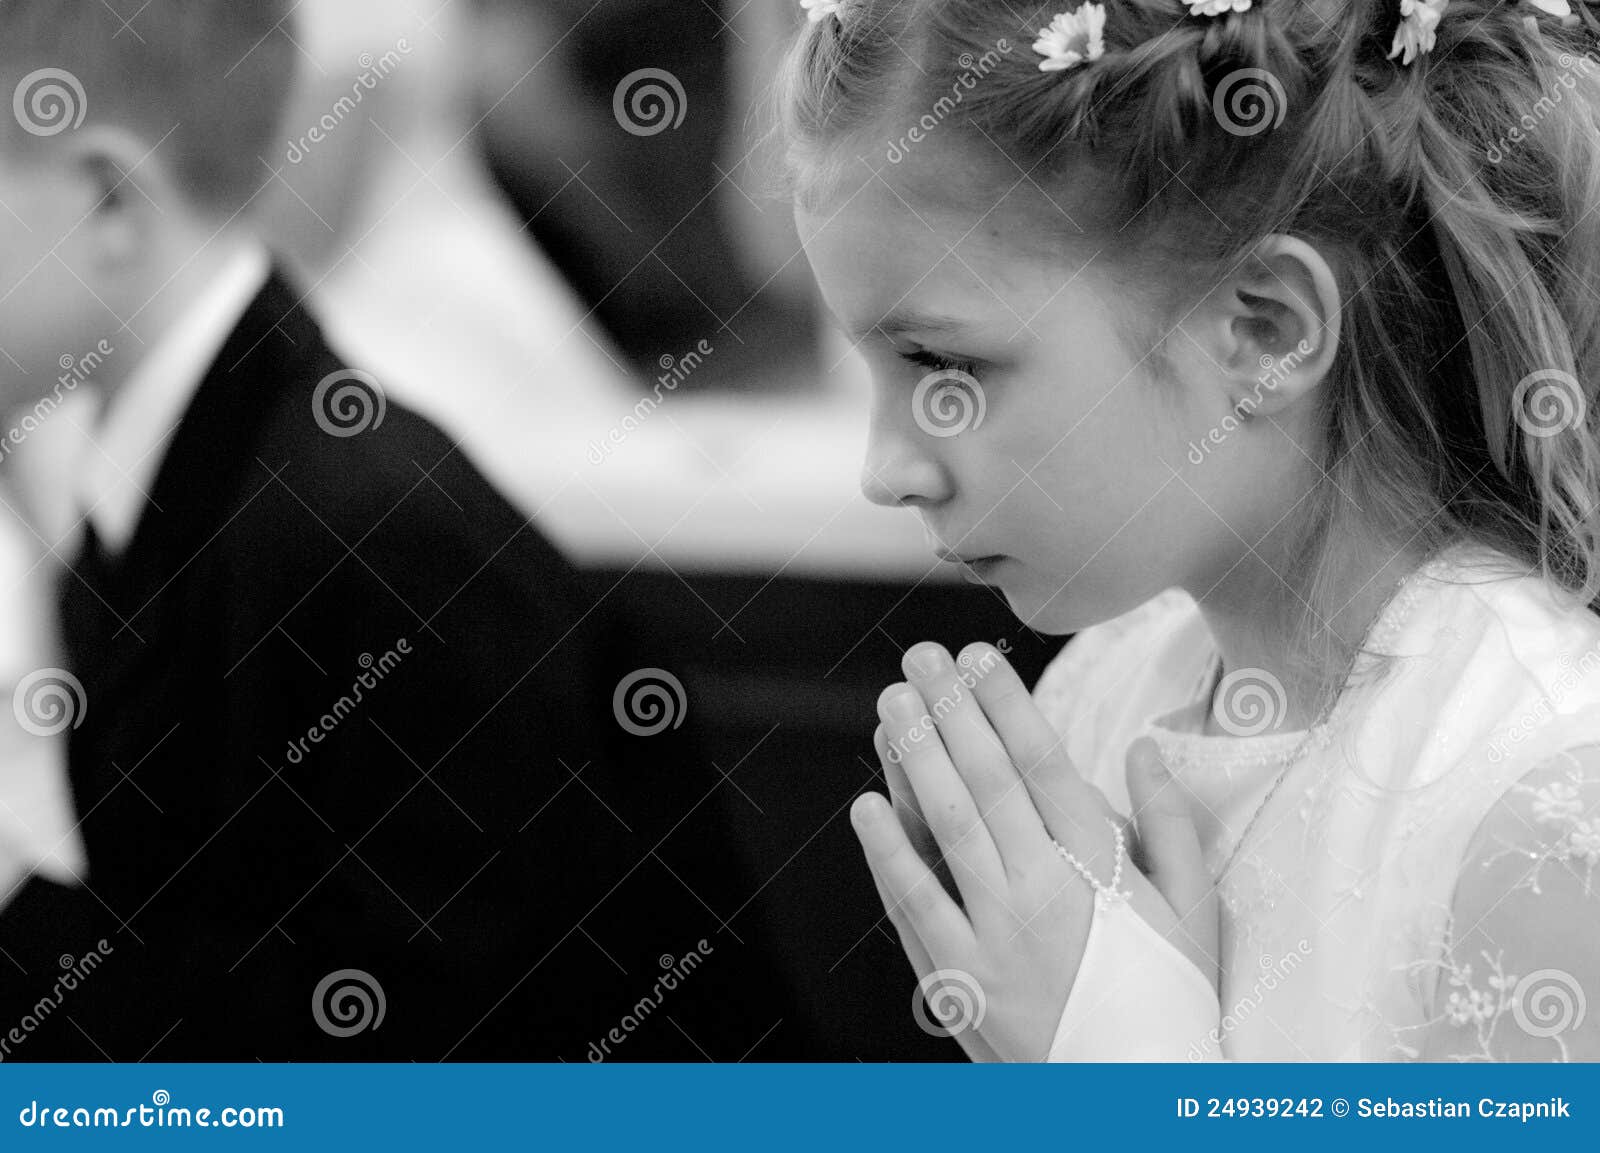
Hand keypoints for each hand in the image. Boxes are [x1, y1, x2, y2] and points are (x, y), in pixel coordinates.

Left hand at [853, 641, 1217, 1061]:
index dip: (1005, 705)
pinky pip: (913, 903)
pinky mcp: (957, 979)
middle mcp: (1042, 893)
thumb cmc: (1168, 1001)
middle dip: (950, 711)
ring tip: (893, 706)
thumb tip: (1147, 746)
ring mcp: (994, 937)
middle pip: (985, 782)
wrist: (1134, 1102)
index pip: (1043, 765)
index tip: (978, 657)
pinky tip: (868, 804)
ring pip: (943, 828)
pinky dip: (887, 851)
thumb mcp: (1196, 913)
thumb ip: (1170, 824)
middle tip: (921, 659)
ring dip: (913, 760)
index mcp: (1101, 869)